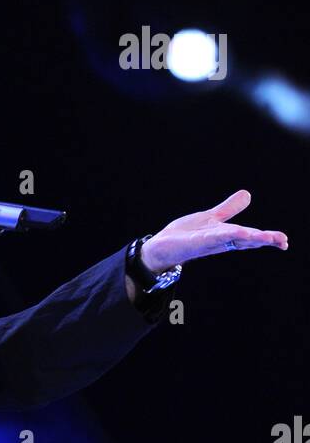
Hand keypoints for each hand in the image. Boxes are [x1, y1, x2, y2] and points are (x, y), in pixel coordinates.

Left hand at [142, 189, 287, 272]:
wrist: (159, 247)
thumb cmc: (184, 236)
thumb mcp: (211, 218)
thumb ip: (229, 209)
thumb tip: (248, 194)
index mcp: (226, 236)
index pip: (250, 236)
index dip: (267, 238)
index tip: (283, 240)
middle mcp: (219, 241)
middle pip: (245, 240)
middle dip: (264, 239)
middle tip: (282, 241)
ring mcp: (207, 243)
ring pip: (232, 239)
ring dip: (250, 238)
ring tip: (267, 238)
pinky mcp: (194, 243)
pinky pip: (212, 238)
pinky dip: (224, 235)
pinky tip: (236, 232)